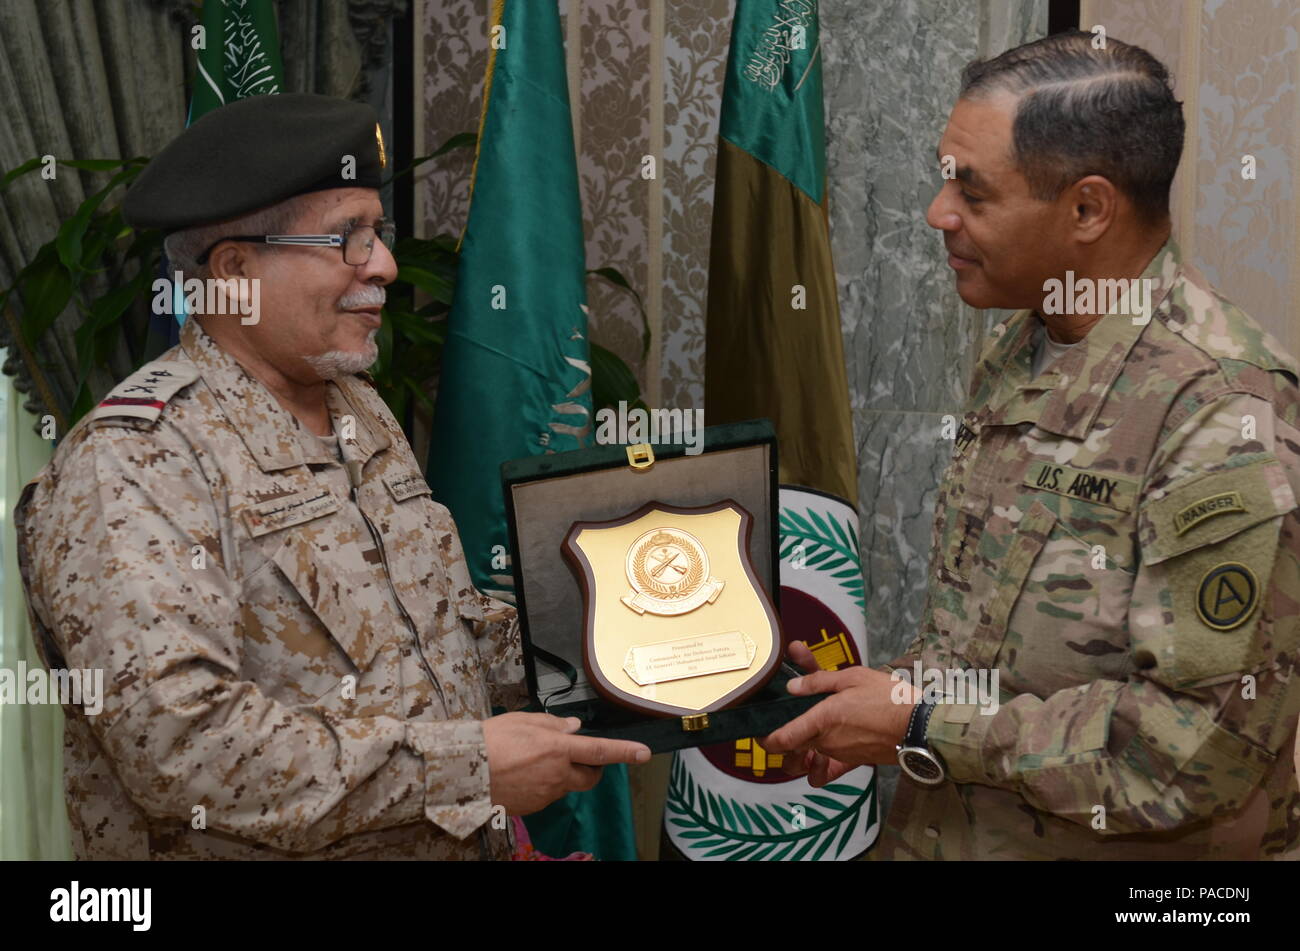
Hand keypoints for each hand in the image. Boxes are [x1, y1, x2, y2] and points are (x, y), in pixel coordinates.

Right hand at [482, 712, 650, 815]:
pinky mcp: (533, 807)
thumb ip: (553, 724)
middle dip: (593, 769)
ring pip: (567, 786)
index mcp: (558, 749)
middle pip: (590, 777)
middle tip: (582, 758)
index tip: (643, 753)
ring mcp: (546, 794)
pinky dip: (543, 786)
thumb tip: (574, 727)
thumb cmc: (491, 739)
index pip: (600, 751)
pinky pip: (547, 796)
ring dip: (563, 776)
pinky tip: (523, 776)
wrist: (463, 771)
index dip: (625, 752)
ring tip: (535, 763)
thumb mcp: (523, 721)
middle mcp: (557, 774)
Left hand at [763, 665, 920, 778]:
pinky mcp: (853, 762)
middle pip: (793, 748)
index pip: (781, 739)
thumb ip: (818, 682)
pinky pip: (829, 769)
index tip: (760, 734)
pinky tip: (821, 756)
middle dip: (785, 738)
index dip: (766, 739)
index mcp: (822, 719)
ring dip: (803, 749)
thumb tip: (793, 686)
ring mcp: (840, 754)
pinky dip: (821, 766)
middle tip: (786, 720)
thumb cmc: (889, 698)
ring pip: (809, 756)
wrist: (919, 726)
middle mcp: (827, 741)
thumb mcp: (852, 677)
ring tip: (806, 732)